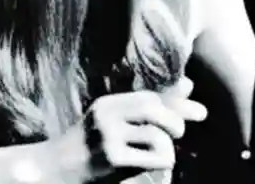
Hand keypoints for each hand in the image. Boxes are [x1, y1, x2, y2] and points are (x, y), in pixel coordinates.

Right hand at [53, 84, 207, 182]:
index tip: (200, 113)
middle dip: (176, 122)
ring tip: (164, 154)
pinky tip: (159, 164)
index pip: (150, 97)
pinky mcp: (112, 160)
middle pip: (154, 109)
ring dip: (169, 147)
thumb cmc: (90, 146)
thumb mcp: (114, 121)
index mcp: (108, 104)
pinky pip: (153, 156)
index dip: (178, 104)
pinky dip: (164, 160)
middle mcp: (106, 116)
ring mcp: (107, 138)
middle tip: (179, 134)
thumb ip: (148, 105)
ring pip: (156, 135)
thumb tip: (188, 84)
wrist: (54, 171)